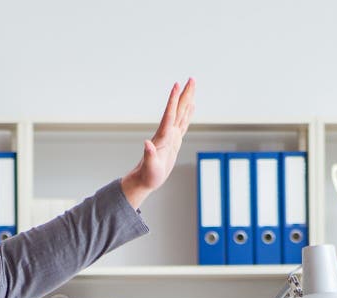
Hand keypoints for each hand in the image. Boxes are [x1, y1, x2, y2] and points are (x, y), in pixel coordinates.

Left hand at [121, 78, 195, 207]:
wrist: (144, 180)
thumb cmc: (147, 176)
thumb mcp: (150, 168)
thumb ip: (149, 155)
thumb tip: (147, 143)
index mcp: (163, 137)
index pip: (169, 115)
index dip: (173, 100)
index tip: (177, 85)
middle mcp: (167, 133)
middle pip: (178, 109)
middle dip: (184, 94)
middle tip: (191, 78)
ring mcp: (171, 136)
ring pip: (181, 114)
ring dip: (187, 99)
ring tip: (192, 86)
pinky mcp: (174, 141)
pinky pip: (183, 124)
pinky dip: (188, 114)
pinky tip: (191, 106)